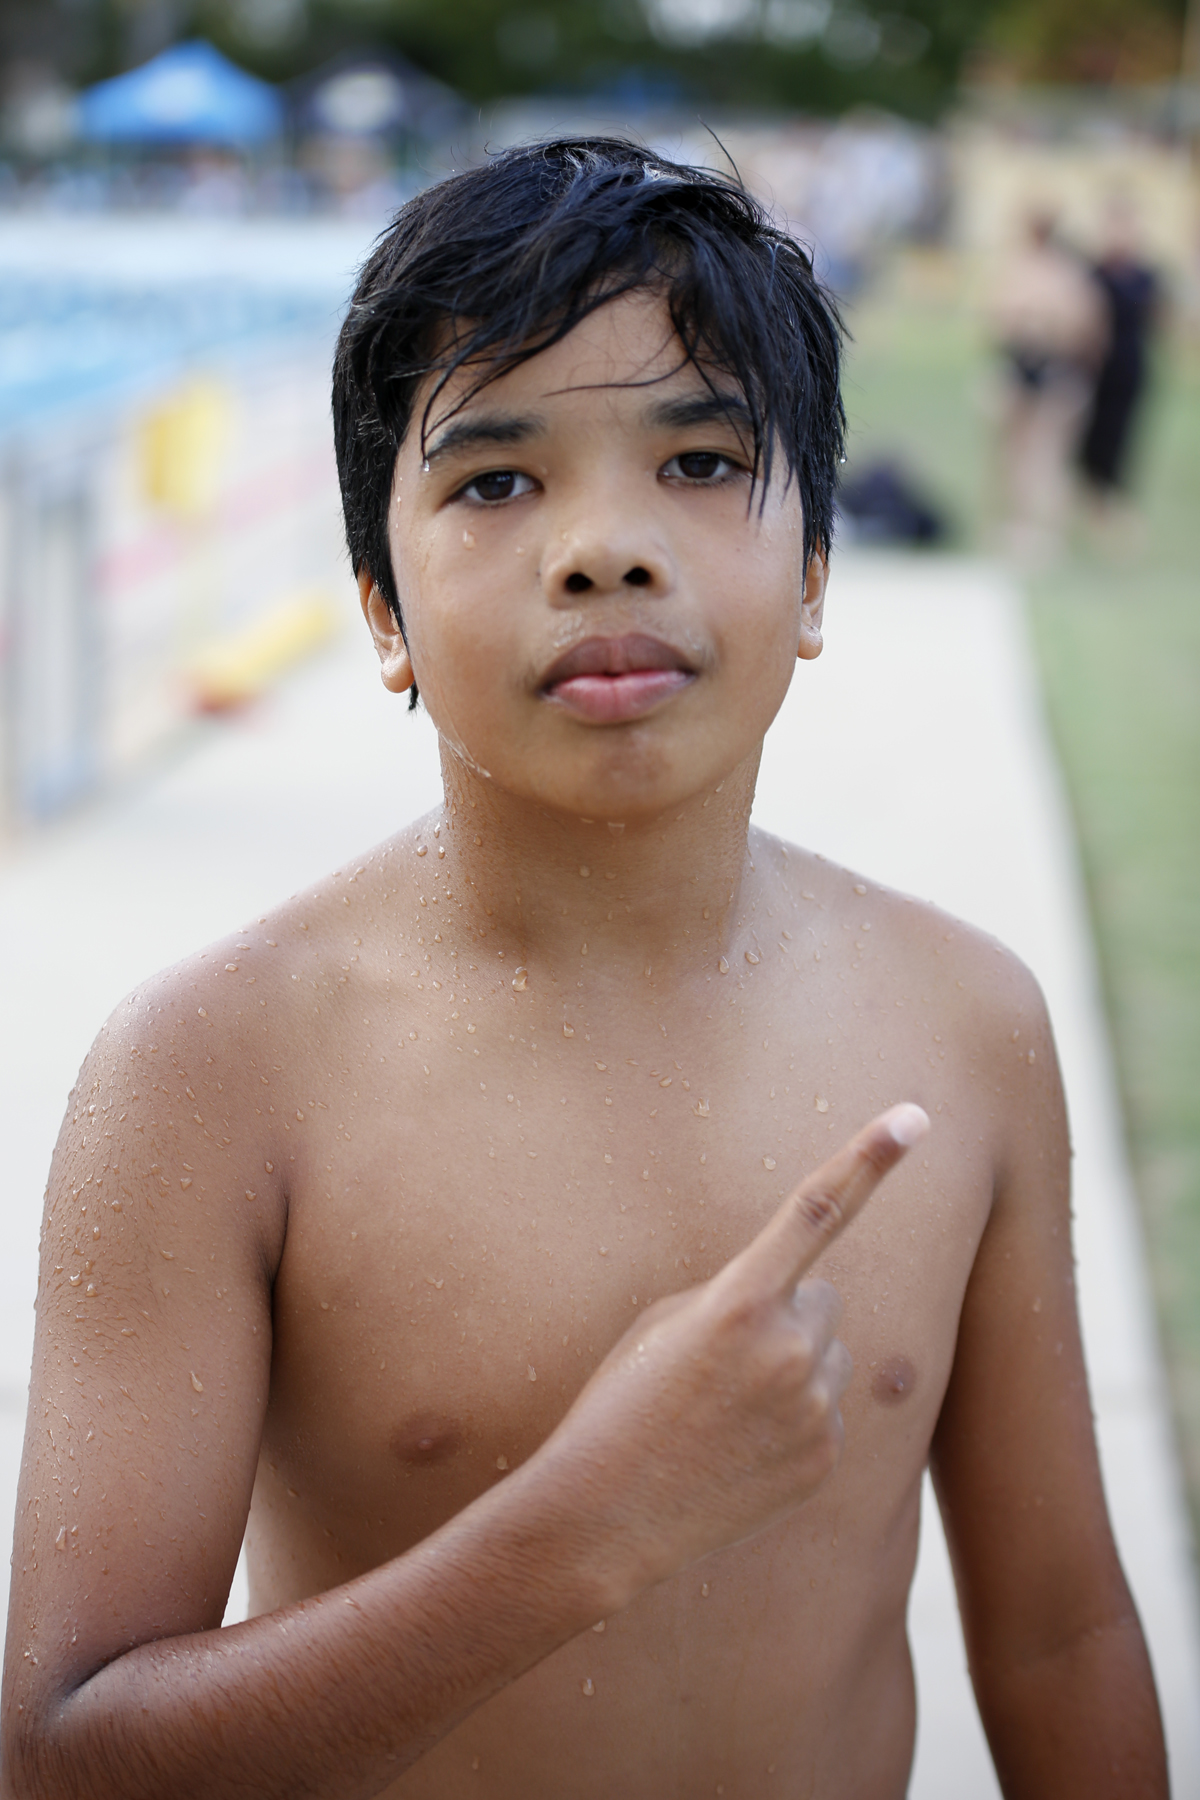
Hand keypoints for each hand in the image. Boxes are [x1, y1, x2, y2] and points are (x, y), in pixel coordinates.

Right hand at [541, 1102, 929, 1594]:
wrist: (607, 1516)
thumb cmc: (622, 1404)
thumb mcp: (666, 1324)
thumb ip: (742, 1296)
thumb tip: (803, 1303)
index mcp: (740, 1300)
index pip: (817, 1208)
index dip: (870, 1157)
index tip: (915, 1116)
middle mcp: (790, 1349)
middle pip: (822, 1298)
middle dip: (788, 1313)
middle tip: (725, 1360)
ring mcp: (815, 1409)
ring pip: (830, 1354)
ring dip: (794, 1366)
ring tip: (727, 1410)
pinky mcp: (825, 1459)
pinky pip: (827, 1410)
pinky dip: (794, 1419)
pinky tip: (739, 1449)